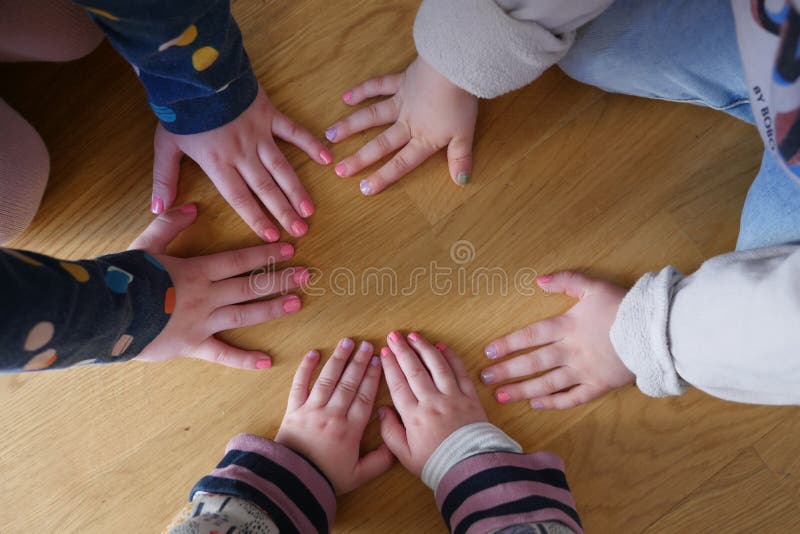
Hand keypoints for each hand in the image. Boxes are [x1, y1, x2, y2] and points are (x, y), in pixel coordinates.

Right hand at [131, 204, 307, 368]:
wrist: (104, 313)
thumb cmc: (124, 278)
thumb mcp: (146, 244)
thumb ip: (170, 224)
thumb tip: (191, 205)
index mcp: (198, 270)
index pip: (240, 260)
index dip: (266, 254)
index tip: (290, 249)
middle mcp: (207, 295)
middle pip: (250, 285)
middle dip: (280, 278)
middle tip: (307, 275)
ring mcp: (202, 322)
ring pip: (245, 314)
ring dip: (272, 308)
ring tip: (297, 303)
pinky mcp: (193, 345)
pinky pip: (222, 354)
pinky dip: (244, 359)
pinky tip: (266, 361)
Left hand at [151, 88, 332, 240]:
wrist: (195, 72)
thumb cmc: (180, 111)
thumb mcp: (165, 146)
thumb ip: (164, 179)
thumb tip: (157, 209)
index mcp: (218, 163)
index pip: (240, 198)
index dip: (256, 219)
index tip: (271, 237)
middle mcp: (242, 153)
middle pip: (266, 189)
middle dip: (284, 212)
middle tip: (300, 232)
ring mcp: (259, 134)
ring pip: (282, 168)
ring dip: (297, 190)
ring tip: (310, 210)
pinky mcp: (269, 115)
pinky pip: (294, 132)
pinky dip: (311, 144)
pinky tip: (326, 159)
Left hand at [275, 338, 392, 493]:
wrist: (292, 482)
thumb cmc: (326, 478)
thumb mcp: (359, 476)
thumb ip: (380, 461)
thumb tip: (396, 444)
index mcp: (350, 430)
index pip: (364, 397)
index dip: (373, 377)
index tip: (379, 361)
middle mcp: (332, 415)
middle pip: (349, 383)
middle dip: (359, 362)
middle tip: (367, 345)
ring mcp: (311, 410)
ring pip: (327, 379)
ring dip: (338, 359)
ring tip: (347, 342)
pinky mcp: (293, 410)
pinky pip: (299, 385)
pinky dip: (305, 368)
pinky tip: (313, 353)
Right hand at [326, 56, 477, 195]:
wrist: (454, 67)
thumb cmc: (461, 102)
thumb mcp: (465, 134)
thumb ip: (460, 158)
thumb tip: (460, 181)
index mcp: (423, 138)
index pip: (401, 163)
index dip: (383, 177)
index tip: (364, 190)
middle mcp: (407, 123)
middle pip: (380, 144)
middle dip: (359, 159)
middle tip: (338, 170)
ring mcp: (401, 101)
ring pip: (372, 116)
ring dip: (350, 126)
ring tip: (330, 136)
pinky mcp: (401, 81)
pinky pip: (378, 86)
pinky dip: (362, 90)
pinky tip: (346, 97)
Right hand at [378, 331, 486, 475]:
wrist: (472, 470)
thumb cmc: (437, 464)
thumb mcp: (405, 455)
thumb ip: (390, 432)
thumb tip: (381, 410)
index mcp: (414, 416)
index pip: (398, 384)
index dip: (390, 366)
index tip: (384, 352)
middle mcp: (432, 402)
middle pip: (414, 370)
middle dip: (402, 350)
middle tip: (394, 335)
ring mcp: (453, 397)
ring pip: (437, 366)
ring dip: (424, 348)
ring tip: (414, 336)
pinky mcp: (470, 397)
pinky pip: (460, 372)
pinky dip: (451, 357)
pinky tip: (442, 347)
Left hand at [482, 272, 634, 408]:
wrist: (656, 330)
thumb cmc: (624, 306)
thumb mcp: (593, 286)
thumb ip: (565, 280)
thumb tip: (539, 280)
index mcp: (566, 326)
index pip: (529, 337)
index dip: (507, 345)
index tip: (488, 352)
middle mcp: (570, 351)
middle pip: (532, 363)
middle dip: (507, 372)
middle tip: (485, 379)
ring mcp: (584, 371)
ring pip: (547, 383)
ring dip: (522, 390)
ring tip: (501, 396)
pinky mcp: (599, 386)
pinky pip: (572, 398)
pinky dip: (554, 403)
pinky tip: (537, 405)